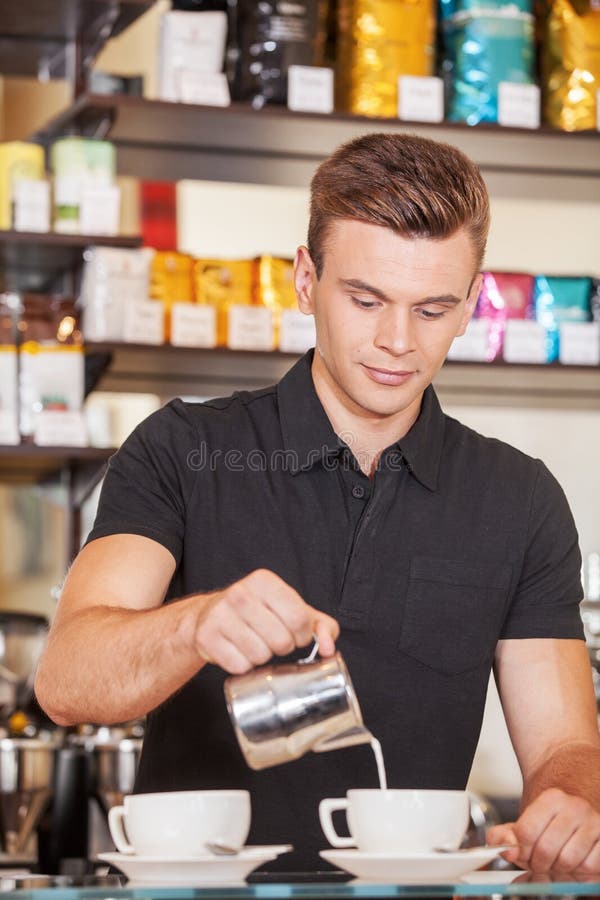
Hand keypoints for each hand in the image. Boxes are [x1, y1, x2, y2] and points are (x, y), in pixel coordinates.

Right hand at [184, 568, 338, 673]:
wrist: (210, 616)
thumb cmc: (259, 613)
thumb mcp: (292, 610)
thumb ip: (321, 626)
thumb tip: (329, 648)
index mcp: (264, 581)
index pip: (299, 618)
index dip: (303, 635)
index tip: (297, 635)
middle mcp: (240, 593)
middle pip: (281, 640)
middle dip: (284, 647)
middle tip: (274, 640)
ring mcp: (220, 615)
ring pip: (260, 655)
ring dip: (263, 658)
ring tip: (256, 644)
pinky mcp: (206, 637)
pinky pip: (239, 666)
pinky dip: (244, 666)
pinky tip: (240, 651)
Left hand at [487, 788, 599, 873]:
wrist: (574, 813)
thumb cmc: (548, 822)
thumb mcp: (523, 823)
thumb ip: (504, 835)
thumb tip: (506, 849)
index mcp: (551, 798)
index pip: (526, 832)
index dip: (520, 850)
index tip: (522, 853)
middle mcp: (575, 807)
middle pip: (546, 850)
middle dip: (538, 864)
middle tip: (537, 862)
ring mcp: (593, 823)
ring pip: (568, 861)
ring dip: (557, 870)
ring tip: (554, 862)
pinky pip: (589, 867)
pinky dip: (577, 873)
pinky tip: (571, 863)